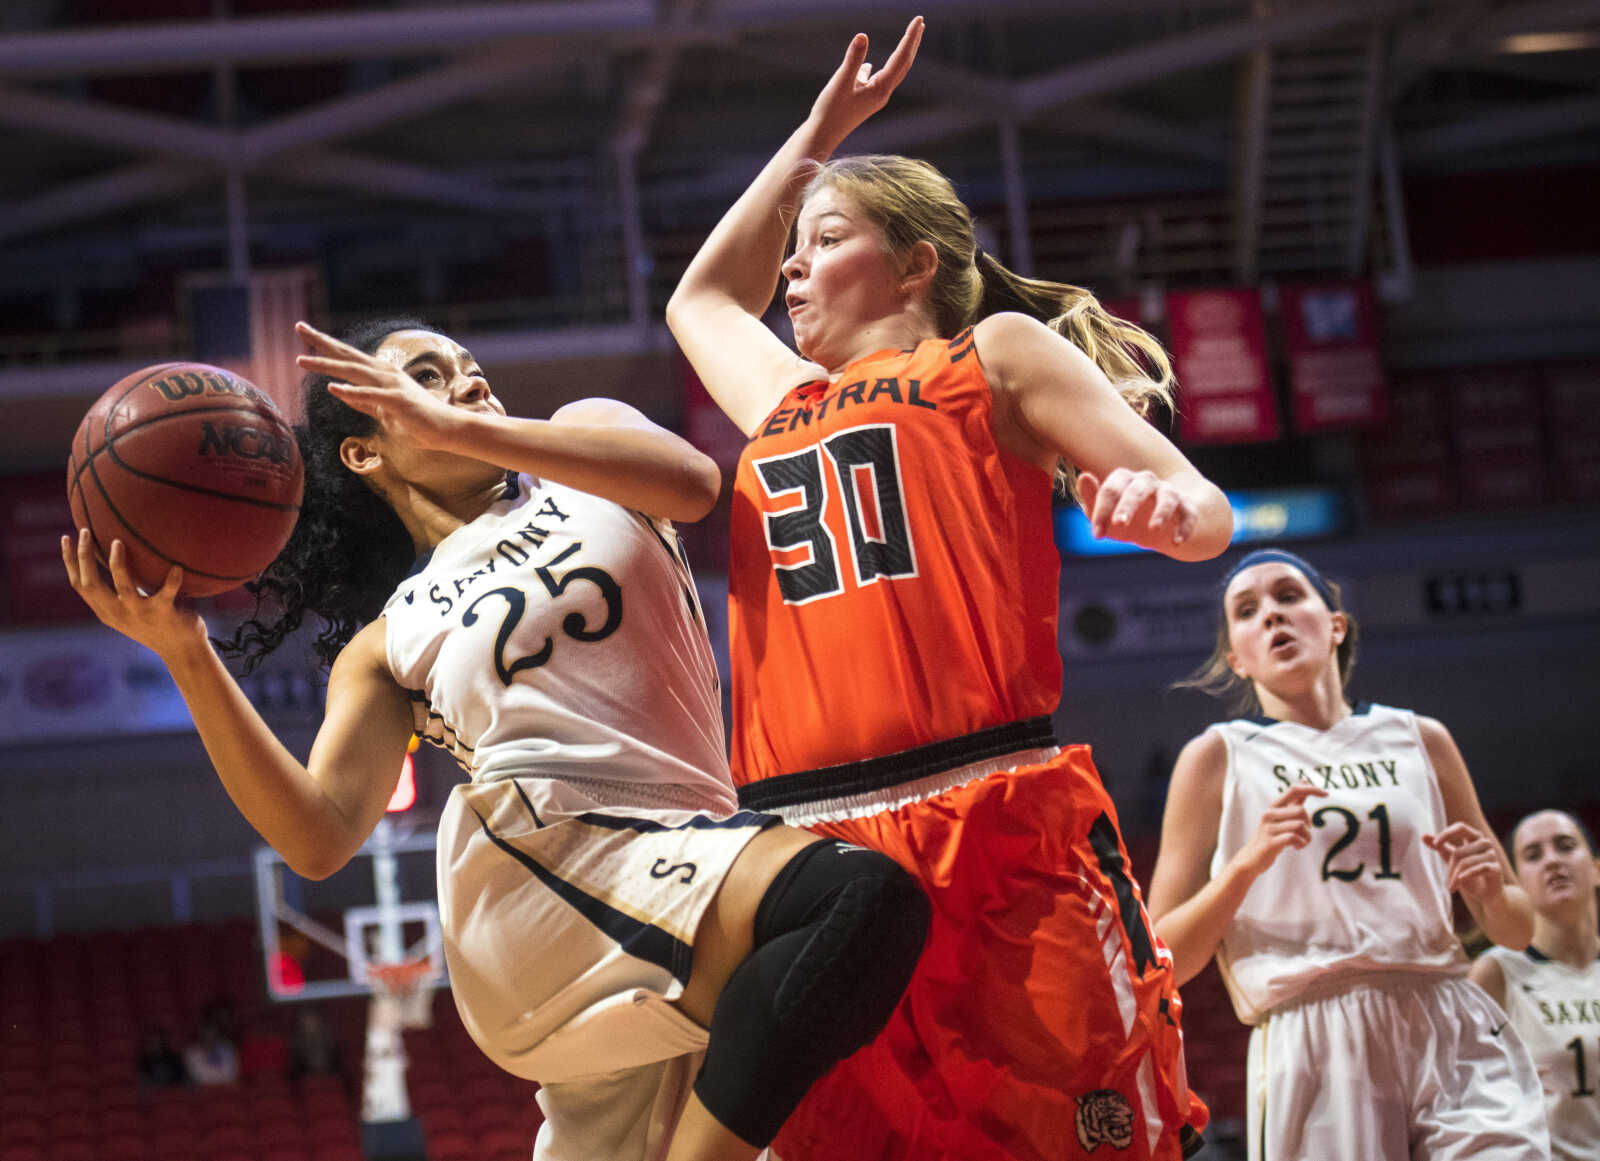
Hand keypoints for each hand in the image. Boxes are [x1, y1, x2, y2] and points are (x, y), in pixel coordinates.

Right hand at [61, 530, 207, 659]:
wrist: (182, 651)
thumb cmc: (158, 622)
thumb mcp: (130, 609)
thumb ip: (120, 591)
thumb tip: (116, 553)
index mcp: (107, 611)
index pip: (80, 584)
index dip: (70, 562)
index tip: (66, 538)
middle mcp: (118, 614)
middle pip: (91, 584)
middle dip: (84, 557)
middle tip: (85, 531)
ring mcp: (140, 615)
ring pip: (123, 587)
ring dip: (118, 564)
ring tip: (118, 542)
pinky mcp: (164, 614)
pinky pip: (167, 593)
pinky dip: (172, 579)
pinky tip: (177, 567)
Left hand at [294, 321, 460, 448]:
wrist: (446, 429)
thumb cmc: (416, 420)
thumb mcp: (383, 409)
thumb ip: (362, 400)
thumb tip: (338, 391)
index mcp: (380, 373)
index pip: (348, 356)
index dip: (325, 345)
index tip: (304, 332)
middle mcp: (385, 373)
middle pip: (348, 355)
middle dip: (321, 342)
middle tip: (299, 326)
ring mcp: (392, 385)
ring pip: (354, 372)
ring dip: (327, 365)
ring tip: (302, 361)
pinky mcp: (398, 401)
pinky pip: (371, 395)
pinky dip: (352, 392)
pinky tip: (333, 388)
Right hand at [808, 17, 923, 147]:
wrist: (823, 135)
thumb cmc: (831, 111)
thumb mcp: (841, 81)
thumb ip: (853, 59)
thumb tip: (863, 35)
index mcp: (881, 89)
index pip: (901, 58)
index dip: (910, 37)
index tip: (919, 19)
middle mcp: (882, 94)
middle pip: (903, 64)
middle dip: (912, 43)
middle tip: (921, 22)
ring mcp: (875, 98)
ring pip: (893, 71)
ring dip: (901, 53)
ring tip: (907, 38)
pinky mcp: (865, 100)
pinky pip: (877, 79)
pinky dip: (879, 68)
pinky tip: (868, 66)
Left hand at [1078, 467, 1201, 549]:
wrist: (1157, 529)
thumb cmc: (1124, 518)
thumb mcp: (1104, 514)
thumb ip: (1092, 498)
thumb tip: (1084, 476)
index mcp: (1124, 480)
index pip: (1111, 489)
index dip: (1102, 511)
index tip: (1096, 535)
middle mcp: (1147, 482)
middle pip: (1138, 488)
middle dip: (1128, 505)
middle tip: (1119, 524)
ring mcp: (1168, 493)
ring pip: (1168, 497)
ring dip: (1162, 512)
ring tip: (1154, 529)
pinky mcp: (1186, 508)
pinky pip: (1189, 514)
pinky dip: (1185, 527)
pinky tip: (1177, 542)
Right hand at [1238, 784, 1327, 876]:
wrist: (1251, 858)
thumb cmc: (1270, 836)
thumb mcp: (1281, 816)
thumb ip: (1294, 800)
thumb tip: (1305, 780)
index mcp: (1273, 806)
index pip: (1294, 790)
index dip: (1311, 789)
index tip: (1326, 794)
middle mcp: (1269, 814)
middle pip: (1301, 810)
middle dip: (1308, 823)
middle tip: (1304, 833)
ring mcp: (1269, 828)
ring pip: (1300, 825)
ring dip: (1307, 837)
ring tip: (1301, 842)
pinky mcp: (1270, 842)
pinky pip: (1294, 838)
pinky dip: (1301, 843)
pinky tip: (1296, 847)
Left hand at [1424, 823, 1504, 903]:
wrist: (1486, 893)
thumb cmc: (1468, 872)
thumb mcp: (1451, 858)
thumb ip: (1440, 847)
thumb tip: (1423, 836)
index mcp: (1474, 836)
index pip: (1460, 828)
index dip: (1447, 834)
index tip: (1435, 844)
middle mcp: (1485, 843)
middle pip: (1460, 851)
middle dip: (1450, 867)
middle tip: (1447, 881)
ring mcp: (1492, 855)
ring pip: (1467, 862)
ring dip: (1456, 876)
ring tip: (1452, 887)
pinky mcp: (1496, 868)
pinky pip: (1480, 868)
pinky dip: (1467, 875)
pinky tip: (1458, 882)